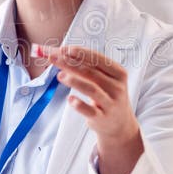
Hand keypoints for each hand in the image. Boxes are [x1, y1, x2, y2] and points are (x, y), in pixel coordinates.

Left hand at [36, 44, 143, 173]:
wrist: (119, 124)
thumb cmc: (106, 95)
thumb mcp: (103, 80)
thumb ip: (84, 66)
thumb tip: (57, 52)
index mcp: (118, 73)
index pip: (98, 59)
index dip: (80, 53)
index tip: (64, 49)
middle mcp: (117, 87)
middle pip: (91, 72)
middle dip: (71, 63)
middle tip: (53, 58)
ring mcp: (110, 103)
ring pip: (92, 89)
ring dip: (74, 81)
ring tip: (60, 75)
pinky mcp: (102, 118)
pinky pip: (90, 111)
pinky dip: (79, 104)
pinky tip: (69, 99)